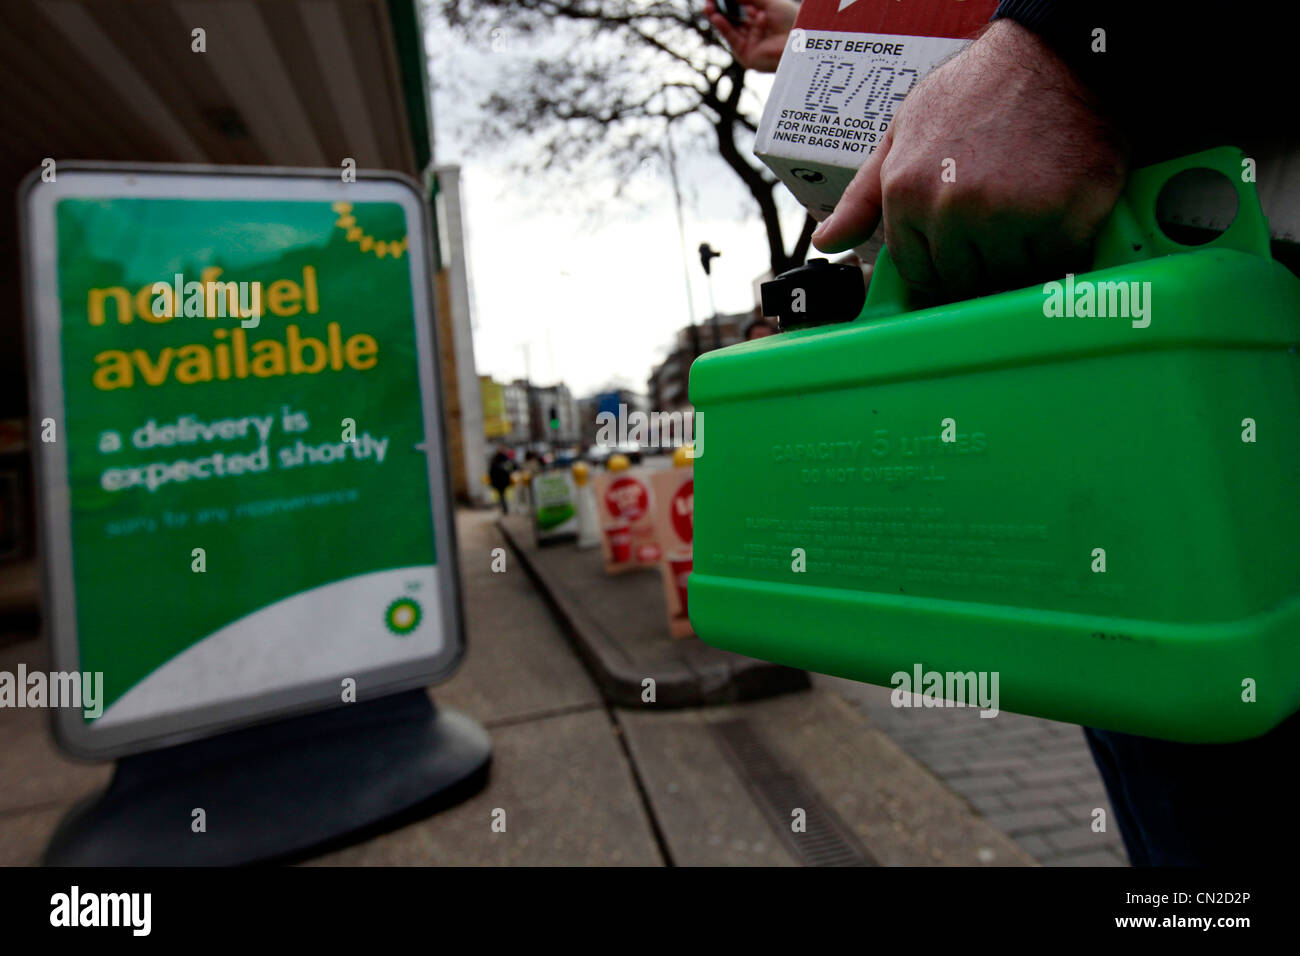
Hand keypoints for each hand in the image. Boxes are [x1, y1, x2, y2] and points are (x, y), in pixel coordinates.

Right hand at [705, 0, 798, 72]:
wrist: (799, 43)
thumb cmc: (791, 21)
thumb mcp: (767, 2)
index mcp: (763, 18)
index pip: (741, 7)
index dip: (729, 0)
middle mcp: (756, 31)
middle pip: (733, 18)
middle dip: (720, 8)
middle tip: (709, 0)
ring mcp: (750, 44)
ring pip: (729, 28)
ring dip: (717, 17)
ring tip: (708, 7)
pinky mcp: (746, 56)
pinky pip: (732, 39)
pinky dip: (723, 28)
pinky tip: (716, 18)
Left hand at [811, 18, 1127, 298]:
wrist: (1053, 54)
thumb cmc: (975, 93)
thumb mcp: (903, 135)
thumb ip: (863, 196)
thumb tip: (826, 242)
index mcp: (906, 193)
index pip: (918, 272)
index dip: (941, 261)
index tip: (961, 242)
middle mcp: (950, 209)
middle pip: (962, 280)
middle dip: (980, 259)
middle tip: (1000, 216)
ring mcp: (1005, 215)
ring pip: (1007, 277)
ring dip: (1020, 255)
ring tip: (1026, 207)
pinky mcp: (1059, 216)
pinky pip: (1055, 261)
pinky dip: (1061, 245)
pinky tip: (1056, 207)